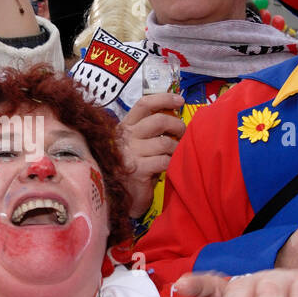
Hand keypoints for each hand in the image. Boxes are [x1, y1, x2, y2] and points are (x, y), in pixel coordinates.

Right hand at [118, 92, 185, 217]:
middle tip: (183, 133)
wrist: (115, 198)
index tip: (179, 100)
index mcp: (125, 127)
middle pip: (159, 120)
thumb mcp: (135, 146)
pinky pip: (164, 161)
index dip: (164, 99)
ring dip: (176, 148)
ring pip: (165, 142)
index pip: (144, 104)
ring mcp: (131, 153)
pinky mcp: (138, 170)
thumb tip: (174, 119)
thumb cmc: (130, 169)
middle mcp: (126, 137)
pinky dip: (172, 162)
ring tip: (175, 154)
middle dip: (177, 125)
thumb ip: (148, 132)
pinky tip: (170, 167)